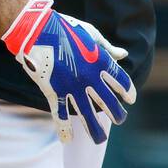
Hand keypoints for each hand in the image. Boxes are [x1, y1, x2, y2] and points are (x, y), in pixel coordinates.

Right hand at [2, 0, 136, 144]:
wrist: (36, 30)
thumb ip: (107, 48)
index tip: (130, 99)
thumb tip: (123, 55)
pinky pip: (60, 114)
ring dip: (94, 129)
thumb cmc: (65, 28)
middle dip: (116, 113)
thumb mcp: (90, 34)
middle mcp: (89, 77)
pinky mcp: (54, 92)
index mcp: (100, 61)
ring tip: (101, 139)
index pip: (121, 82)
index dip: (128, 92)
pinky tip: (68, 139)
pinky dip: (64, 128)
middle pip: (108, 101)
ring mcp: (71, 86)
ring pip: (86, 114)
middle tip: (120, 119)